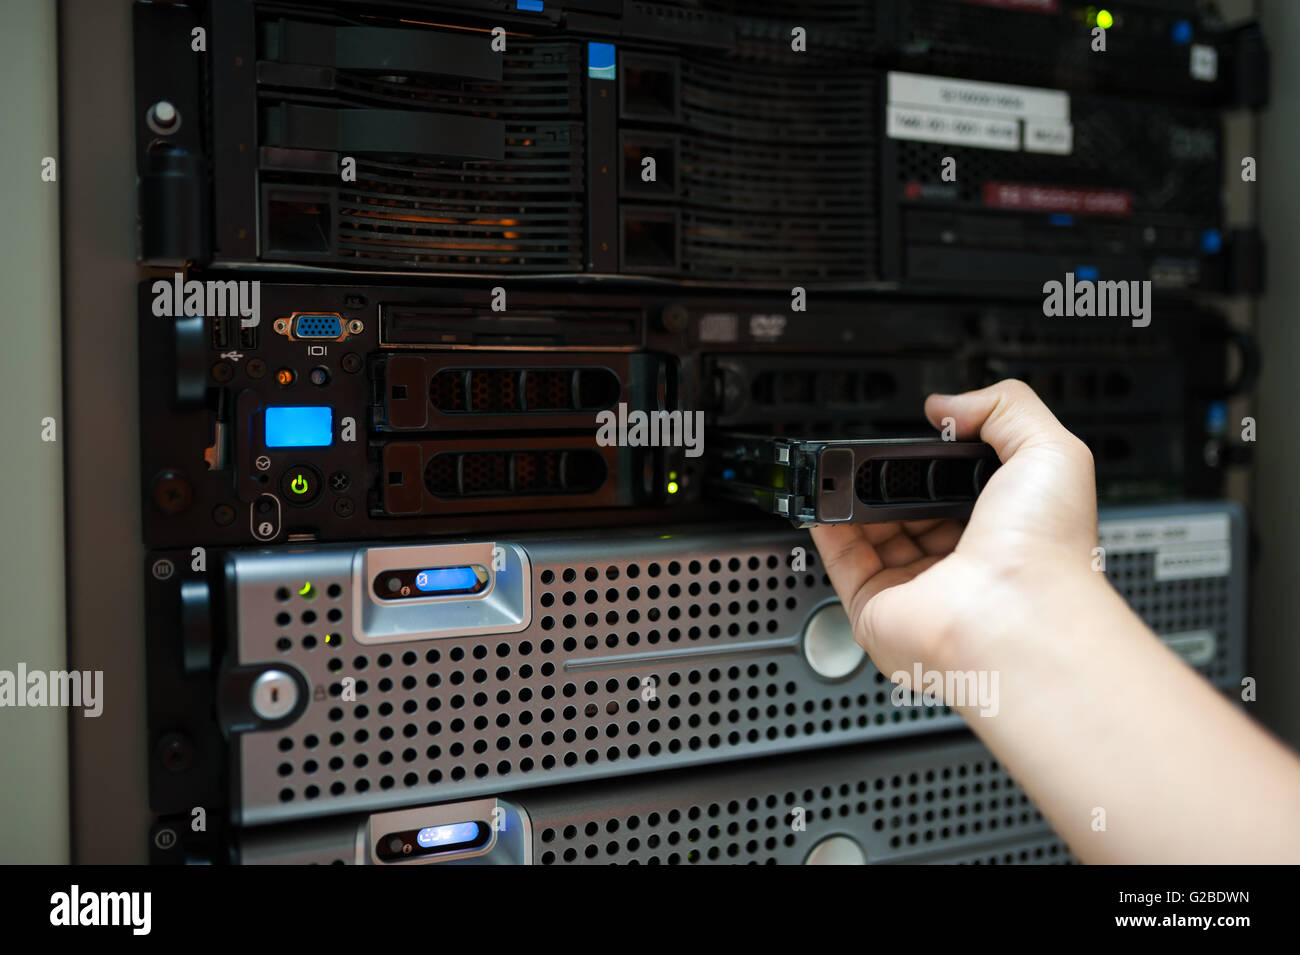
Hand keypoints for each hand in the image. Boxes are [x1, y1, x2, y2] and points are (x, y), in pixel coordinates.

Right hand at [809, 379, 1102, 678]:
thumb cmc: (1047, 551)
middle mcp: (961, 565)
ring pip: (872, 537)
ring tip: (844, 469)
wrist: (1018, 614)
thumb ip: (1005, 409)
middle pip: (912, 513)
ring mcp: (917, 590)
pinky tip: (827, 500)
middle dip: (891, 481)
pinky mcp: (877, 611)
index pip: (961, 490)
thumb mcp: (1049, 451)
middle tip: (876, 454)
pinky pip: (844, 565)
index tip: (921, 436)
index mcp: (1005, 531)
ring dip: (853, 500)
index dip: (939, 463)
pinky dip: (830, 531)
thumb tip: (949, 406)